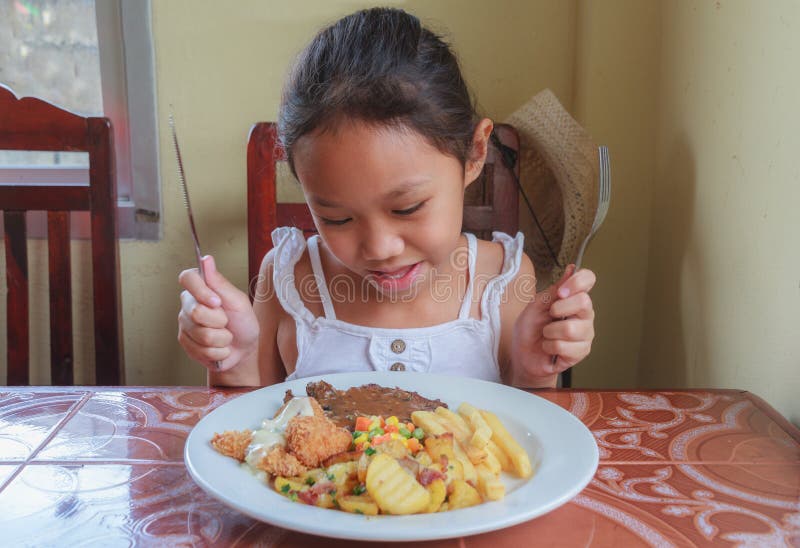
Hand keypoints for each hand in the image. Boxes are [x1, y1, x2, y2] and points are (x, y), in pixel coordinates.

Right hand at [178, 255, 258, 371]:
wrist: (244, 348)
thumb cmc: (243, 322)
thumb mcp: (238, 300)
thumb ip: (220, 282)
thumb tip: (206, 259)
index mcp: (200, 289)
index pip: (187, 278)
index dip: (201, 291)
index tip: (217, 302)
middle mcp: (188, 305)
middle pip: (196, 312)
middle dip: (220, 321)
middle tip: (227, 321)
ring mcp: (185, 325)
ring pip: (202, 334)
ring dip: (222, 339)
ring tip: (225, 335)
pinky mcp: (185, 344)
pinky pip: (202, 350)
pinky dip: (218, 351)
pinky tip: (220, 347)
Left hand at [511, 265, 595, 383]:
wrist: (523, 355)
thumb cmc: (530, 329)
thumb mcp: (536, 306)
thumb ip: (554, 290)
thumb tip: (572, 269)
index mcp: (574, 298)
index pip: (588, 279)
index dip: (577, 282)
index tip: (561, 292)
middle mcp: (584, 314)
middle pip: (584, 302)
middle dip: (557, 309)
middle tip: (549, 316)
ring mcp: (586, 333)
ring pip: (571, 328)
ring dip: (549, 332)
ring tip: (547, 335)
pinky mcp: (582, 351)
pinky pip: (565, 346)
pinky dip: (549, 346)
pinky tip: (549, 348)